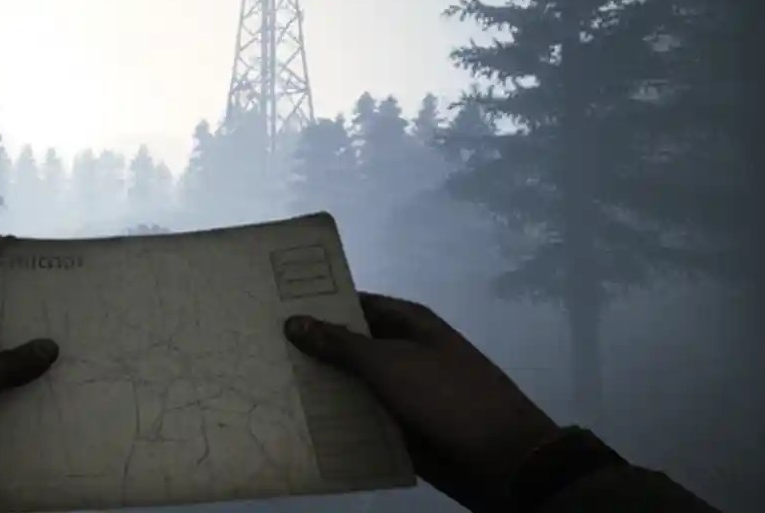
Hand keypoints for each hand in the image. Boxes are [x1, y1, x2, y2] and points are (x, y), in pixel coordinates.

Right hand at [284, 292, 558, 511]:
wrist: (504, 461)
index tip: (273, 308)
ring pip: (355, 387)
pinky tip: (301, 428)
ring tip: (270, 390)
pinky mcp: (404, 430)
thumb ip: (341, 344)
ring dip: (323, 392)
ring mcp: (406, 393)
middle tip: (260, 352)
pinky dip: (340, 425)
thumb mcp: (390, 364)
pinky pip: (365, 422)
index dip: (319, 304)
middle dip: (313, 351)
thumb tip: (294, 320)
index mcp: (410, 324)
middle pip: (351, 347)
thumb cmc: (448, 398)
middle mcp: (406, 353)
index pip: (355, 304)